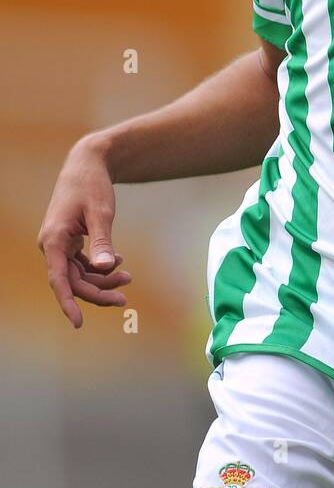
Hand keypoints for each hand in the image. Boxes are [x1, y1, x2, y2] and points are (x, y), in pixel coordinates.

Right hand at [37, 137, 131, 327]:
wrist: (87, 164)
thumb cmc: (92, 185)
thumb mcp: (101, 213)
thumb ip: (102, 242)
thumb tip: (105, 268)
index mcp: (53, 240)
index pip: (59, 280)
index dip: (68, 303)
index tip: (78, 323)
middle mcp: (52, 245)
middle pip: (73, 281)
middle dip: (98, 291)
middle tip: (124, 298)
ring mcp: (59, 244)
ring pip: (79, 274)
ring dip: (102, 279)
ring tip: (128, 279)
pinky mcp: (69, 241)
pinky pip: (82, 264)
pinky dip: (100, 267)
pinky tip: (119, 264)